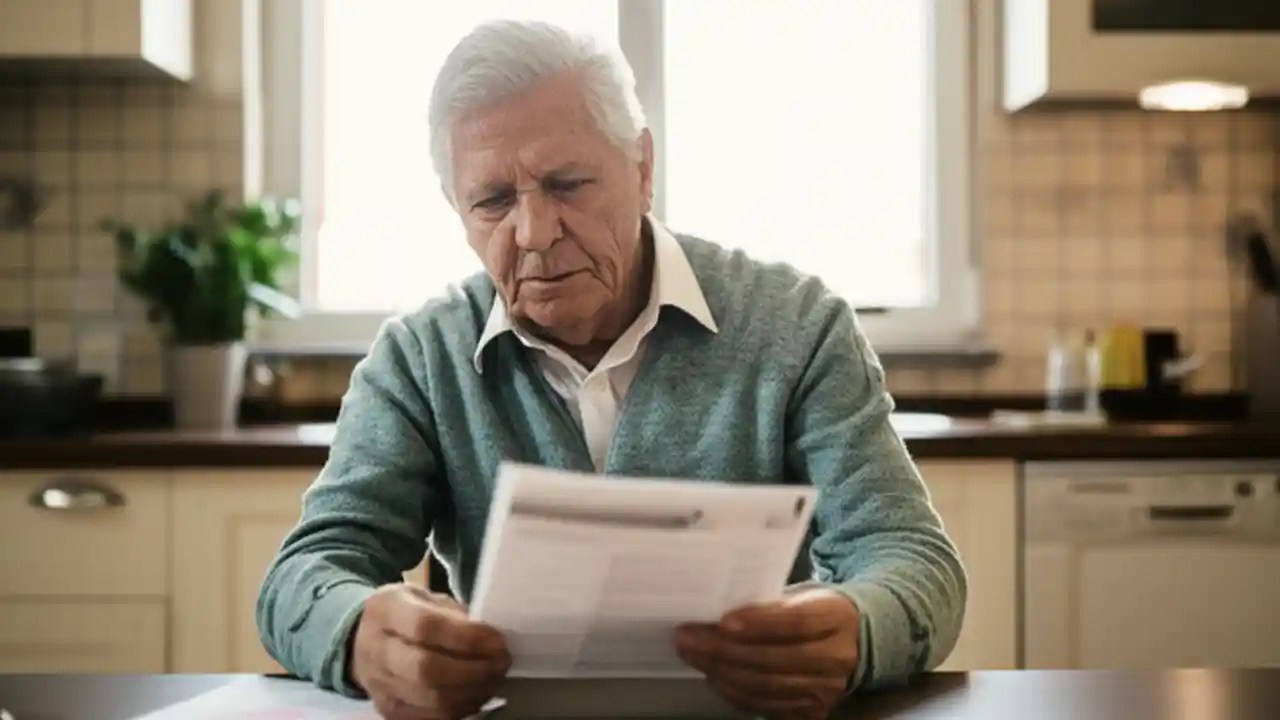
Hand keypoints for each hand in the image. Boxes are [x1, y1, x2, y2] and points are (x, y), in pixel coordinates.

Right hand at [349, 583, 510, 719]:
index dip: (467, 637)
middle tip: (502, 662)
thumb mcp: (425, 596)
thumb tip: (489, 638)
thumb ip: (453, 613)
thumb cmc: (406, 612)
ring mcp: (379, 685)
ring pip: (431, 699)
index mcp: (385, 610)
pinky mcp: (389, 710)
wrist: (363, 640)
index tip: (497, 640)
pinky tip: (479, 693)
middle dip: (474, 670)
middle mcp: (376, 649)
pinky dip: (461, 708)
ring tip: (496, 678)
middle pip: (426, 670)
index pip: (426, 627)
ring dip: (473, 692)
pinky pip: (430, 717)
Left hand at [676, 588, 860, 719]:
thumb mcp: (803, 597)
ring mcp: (825, 690)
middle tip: (687, 638)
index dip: (758, 623)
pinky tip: (714, 676)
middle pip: (773, 659)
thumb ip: (769, 606)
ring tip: (693, 655)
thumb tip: (716, 613)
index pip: (795, 623)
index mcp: (835, 619)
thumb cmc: (817, 612)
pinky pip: (765, 706)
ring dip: (721, 672)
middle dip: (722, 650)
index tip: (722, 621)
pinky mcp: (812, 712)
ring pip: (765, 686)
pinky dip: (734, 692)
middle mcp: (835, 658)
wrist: (855, 644)